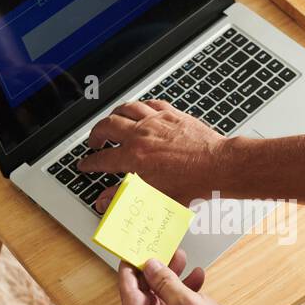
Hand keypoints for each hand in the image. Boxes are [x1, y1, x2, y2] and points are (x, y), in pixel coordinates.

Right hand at [78, 100, 226, 211]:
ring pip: (126, 109)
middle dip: (96, 134)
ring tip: (111, 122)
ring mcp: (156, 121)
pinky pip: (149, 103)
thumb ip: (126, 197)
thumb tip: (105, 201)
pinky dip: (139, 106)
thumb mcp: (155, 197)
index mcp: (135, 157)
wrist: (218, 165)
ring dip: (114, 115)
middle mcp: (141, 135)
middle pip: (107, 126)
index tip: (85, 165)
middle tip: (95, 142)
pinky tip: (139, 110)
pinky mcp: (171, 114)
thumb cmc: (193, 182)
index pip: (102, 159)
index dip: (90, 163)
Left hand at [118, 257, 268, 304]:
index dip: (129, 271)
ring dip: (172, 279)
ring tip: (183, 258)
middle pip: (144, 296)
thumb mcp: (185, 302)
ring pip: (161, 299)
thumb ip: (163, 281)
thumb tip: (150, 265)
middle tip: (162, 251)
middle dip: (156, 272)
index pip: (128, 295)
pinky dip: (184, 292)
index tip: (130, 252)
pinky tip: (197, 277)